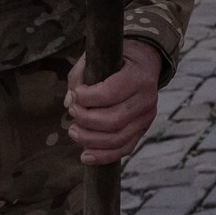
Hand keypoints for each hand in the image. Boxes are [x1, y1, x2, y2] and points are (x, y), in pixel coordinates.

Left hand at [66, 38, 162, 164]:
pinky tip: (85, 155)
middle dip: (85, 120)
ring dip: (89, 139)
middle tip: (73, 112)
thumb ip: (79, 77)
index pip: (109, 94)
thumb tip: (68, 103)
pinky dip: (103, 156)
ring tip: (73, 131)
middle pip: (113, 120)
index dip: (86, 98)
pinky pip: (124, 149)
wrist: (144, 64)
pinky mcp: (143, 129)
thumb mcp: (98, 58)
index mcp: (138, 76)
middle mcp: (147, 98)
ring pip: (117, 138)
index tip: (76, 94)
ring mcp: (147, 117)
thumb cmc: (116, 61)